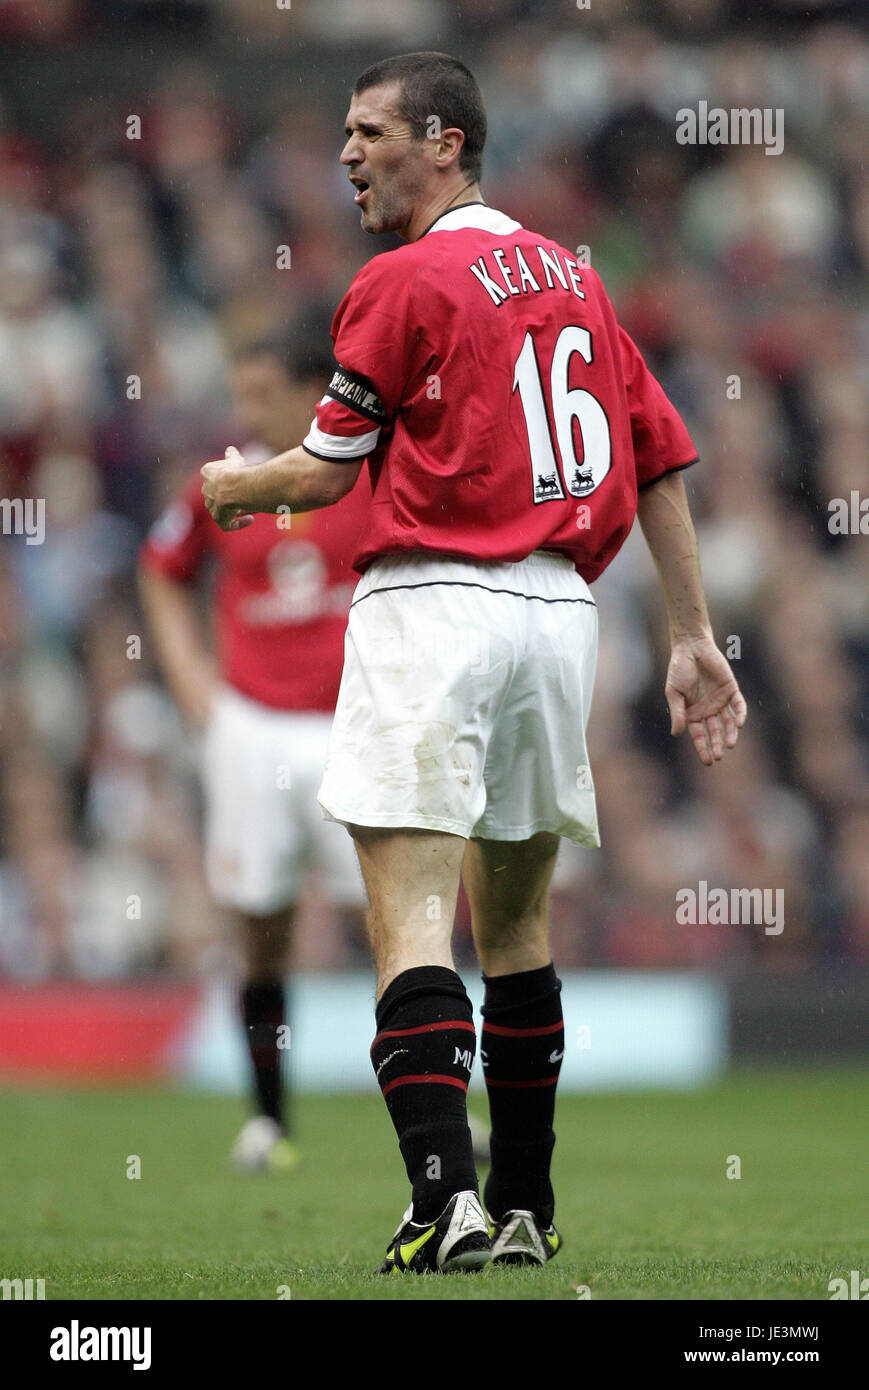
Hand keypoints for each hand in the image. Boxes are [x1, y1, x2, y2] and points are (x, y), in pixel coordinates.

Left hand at [201, 447, 254, 530]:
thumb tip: (231, 449)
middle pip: (214, 494)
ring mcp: (211, 506)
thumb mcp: (235, 460)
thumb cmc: (236, 471)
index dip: (225, 479)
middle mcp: (206, 490)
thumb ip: (232, 456)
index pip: (213, 476)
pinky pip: (228, 525)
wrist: (234, 485)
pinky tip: (250, 519)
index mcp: (207, 473)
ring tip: (247, 509)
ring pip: (220, 510)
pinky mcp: (219, 519)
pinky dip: (239, 523)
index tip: (237, 480)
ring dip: (232, 510)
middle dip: (226, 496)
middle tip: (240, 496)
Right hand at [665, 635, 746, 765]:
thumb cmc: (679, 669)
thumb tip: (676, 734)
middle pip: (714, 731)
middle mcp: (707, 709)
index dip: (703, 748)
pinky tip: (739, 724)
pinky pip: (738, 705)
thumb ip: (677, 712)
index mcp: (692, 712)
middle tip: (719, 757)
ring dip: (730, 733)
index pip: (699, 735)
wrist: (691, 647)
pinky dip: (740, 714)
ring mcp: (720, 700)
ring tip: (730, 745)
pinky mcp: (731, 689)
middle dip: (716, 745)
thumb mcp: (674, 692)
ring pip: (728, 722)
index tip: (708, 761)